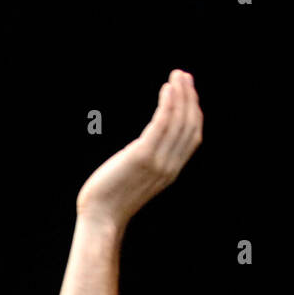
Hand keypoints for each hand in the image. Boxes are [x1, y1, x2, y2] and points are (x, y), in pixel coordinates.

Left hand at [75, 70, 202, 229]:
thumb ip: (146, 163)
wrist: (100, 219)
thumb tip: (143, 148)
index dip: (193, 112)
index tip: (188, 93)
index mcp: (171, 171)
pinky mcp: (143, 156)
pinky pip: (162, 123)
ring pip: (179, 120)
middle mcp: (170, 165)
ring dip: (181, 94)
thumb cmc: (110, 199)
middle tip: (184, 76)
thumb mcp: (135, 179)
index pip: (192, 136)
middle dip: (190, 97)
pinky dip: (168, 103)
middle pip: (190, 124)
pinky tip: (166, 89)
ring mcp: (158, 161)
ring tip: (177, 76)